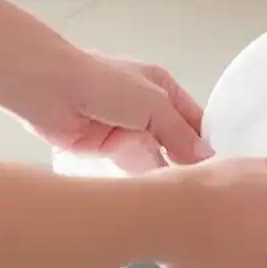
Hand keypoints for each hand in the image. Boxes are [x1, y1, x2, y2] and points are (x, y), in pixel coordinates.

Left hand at [25, 51, 211, 172]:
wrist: (51, 91)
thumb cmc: (105, 83)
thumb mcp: (155, 104)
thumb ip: (180, 132)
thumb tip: (204, 156)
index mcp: (163, 88)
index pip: (193, 120)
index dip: (203, 142)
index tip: (215, 167)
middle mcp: (144, 109)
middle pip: (172, 142)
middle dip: (180, 159)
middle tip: (192, 181)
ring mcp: (123, 130)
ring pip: (150, 156)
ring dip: (155, 167)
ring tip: (168, 183)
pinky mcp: (102, 149)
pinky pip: (126, 166)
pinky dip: (133, 173)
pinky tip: (143, 184)